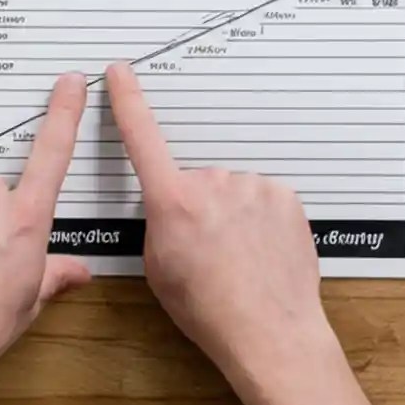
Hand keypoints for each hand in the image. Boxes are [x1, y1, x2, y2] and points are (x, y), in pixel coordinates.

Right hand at [104, 63, 324, 372]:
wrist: (268, 331)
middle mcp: (213, 183)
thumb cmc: (209, 309)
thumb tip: (169, 206)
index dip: (127, 100)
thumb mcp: (158, 268)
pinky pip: (262, 198)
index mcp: (172, 201)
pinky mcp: (284, 195)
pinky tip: (260, 250)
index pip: (142, 136)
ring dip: (232, 214)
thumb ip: (157, 223)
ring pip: (232, 190)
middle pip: (195, 181)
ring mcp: (253, 186)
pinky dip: (260, 219)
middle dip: (197, 206)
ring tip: (238, 257)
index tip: (120, 73)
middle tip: (206, 250)